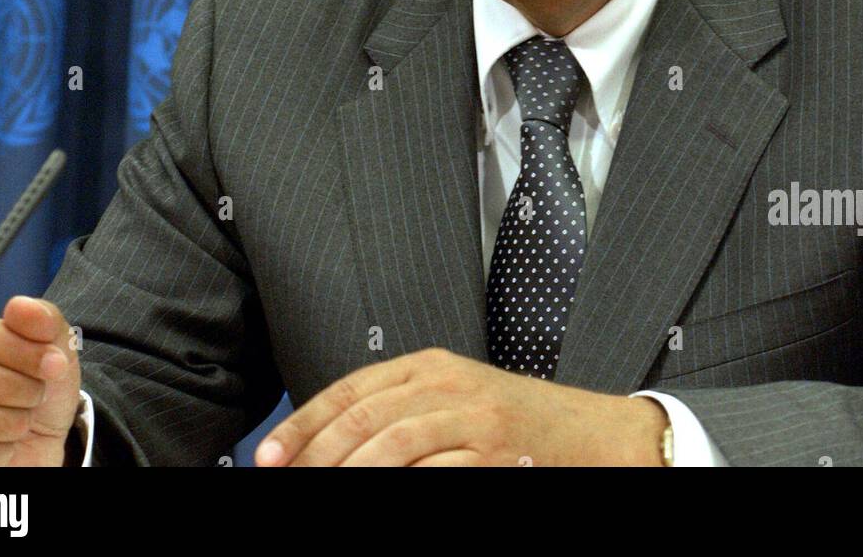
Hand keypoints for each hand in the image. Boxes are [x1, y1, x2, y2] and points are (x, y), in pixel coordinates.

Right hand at [0, 296, 82, 466]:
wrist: (40, 432)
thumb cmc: (36, 378)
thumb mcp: (53, 343)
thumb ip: (43, 320)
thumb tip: (20, 306)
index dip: (24, 351)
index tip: (54, 363)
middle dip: (22, 388)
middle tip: (37, 393)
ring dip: (13, 420)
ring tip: (22, 416)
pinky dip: (0, 449)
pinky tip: (4, 441)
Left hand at [254, 347, 666, 465]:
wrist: (591, 434)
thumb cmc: (517, 422)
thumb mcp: (456, 398)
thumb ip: (402, 409)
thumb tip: (329, 442)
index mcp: (430, 366)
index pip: (351, 391)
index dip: (304, 425)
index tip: (271, 457)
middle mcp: (448, 384)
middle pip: (363, 418)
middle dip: (316, 455)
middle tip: (290, 479)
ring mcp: (473, 418)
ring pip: (392, 445)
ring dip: (350, 473)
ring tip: (325, 491)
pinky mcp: (494, 452)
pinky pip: (435, 471)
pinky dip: (400, 486)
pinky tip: (380, 496)